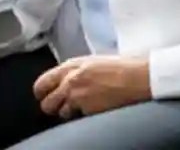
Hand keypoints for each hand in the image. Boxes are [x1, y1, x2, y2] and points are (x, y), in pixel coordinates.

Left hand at [32, 55, 151, 118]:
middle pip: (46, 102)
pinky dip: (84, 116)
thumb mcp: (93, 61)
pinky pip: (79, 117)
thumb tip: (67, 79)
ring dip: (68, 112)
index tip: (43, 95)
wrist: (138, 76)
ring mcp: (78, 96)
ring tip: (81, 107)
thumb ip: (76, 70)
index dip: (41, 92)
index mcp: (71, 65)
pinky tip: (95, 108)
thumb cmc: (122, 66)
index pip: (43, 82)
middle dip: (52, 106)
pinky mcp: (88, 109)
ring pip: (61, 113)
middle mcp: (70, 80)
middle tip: (60, 106)